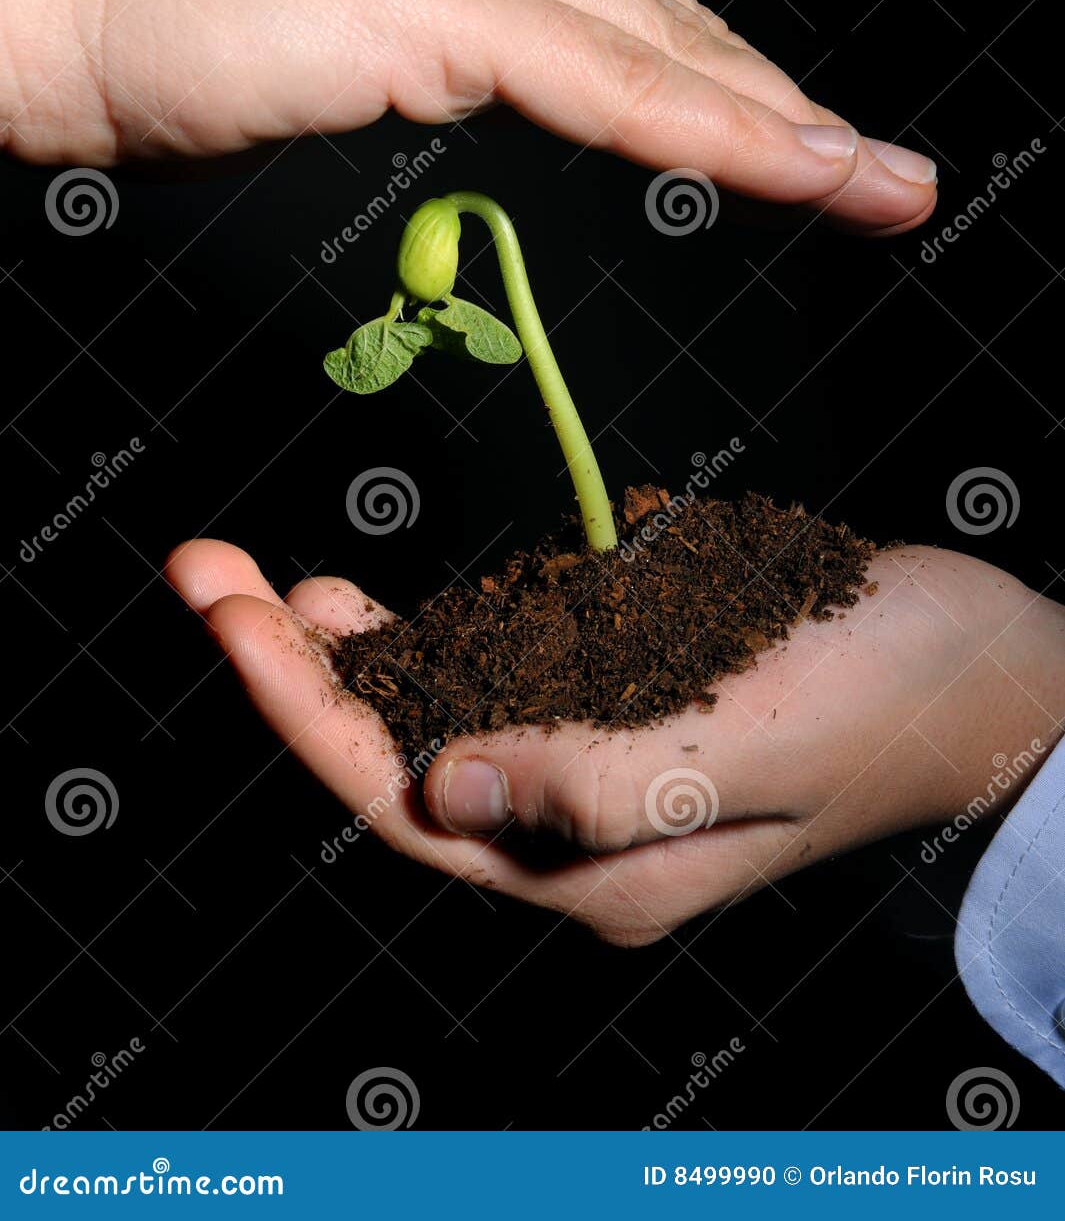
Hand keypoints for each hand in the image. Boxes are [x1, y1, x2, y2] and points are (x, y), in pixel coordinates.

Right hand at [1, 0, 935, 230]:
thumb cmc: (147, 24)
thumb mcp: (325, 19)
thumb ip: (429, 40)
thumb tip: (491, 84)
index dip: (718, 73)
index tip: (798, 134)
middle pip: (659, 9)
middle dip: (777, 102)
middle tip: (882, 170)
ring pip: (654, 40)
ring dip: (778, 123)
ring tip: (876, 186)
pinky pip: (603, 78)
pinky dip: (708, 133)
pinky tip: (791, 169)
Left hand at [165, 538, 1064, 945]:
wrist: (998, 675)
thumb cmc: (896, 698)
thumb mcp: (756, 740)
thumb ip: (605, 780)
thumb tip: (443, 782)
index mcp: (602, 865)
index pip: (408, 796)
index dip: (306, 706)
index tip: (232, 614)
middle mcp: (584, 832)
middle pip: (396, 757)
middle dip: (296, 668)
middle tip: (206, 569)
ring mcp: (602, 768)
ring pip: (438, 717)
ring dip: (349, 651)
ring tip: (272, 582)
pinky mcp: (626, 706)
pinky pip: (502, 679)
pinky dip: (437, 636)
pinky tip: (395, 600)